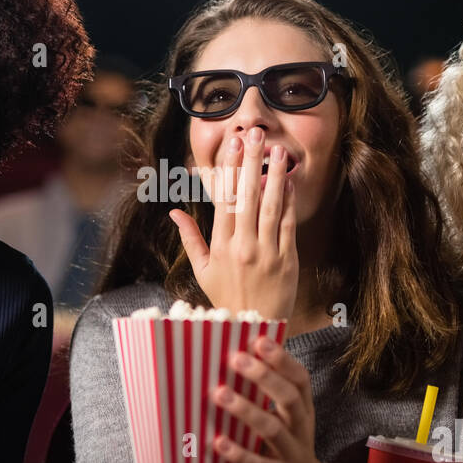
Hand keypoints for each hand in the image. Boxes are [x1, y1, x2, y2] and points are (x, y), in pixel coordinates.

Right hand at [169, 127, 298, 319]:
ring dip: (273, 175)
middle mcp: (243, 246)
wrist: (254, 327)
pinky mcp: (286, 258)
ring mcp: (266, 251)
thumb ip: (190, 239)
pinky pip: (287, 224)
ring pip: (269, 206)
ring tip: (276, 149)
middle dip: (251, 163)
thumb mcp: (202, 271)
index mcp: (220, 246)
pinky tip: (288, 180)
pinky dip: (288, 201)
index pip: (224, 199)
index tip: (232, 146)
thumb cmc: (226, 298)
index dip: (229, 170)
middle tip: (255, 135)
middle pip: (247, 196)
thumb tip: (174, 212)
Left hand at [211, 333, 326, 462]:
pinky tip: (218, 443)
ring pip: (273, 429)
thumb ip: (269, 397)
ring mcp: (292, 454)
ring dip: (246, 410)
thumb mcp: (286, 420)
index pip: (300, 379)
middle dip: (264, 377)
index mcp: (303, 410)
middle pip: (290, 398)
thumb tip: (235, 360)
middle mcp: (301, 428)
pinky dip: (239, 454)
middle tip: (236, 359)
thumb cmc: (286, 449)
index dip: (282, 359)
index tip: (259, 340)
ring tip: (220, 394)